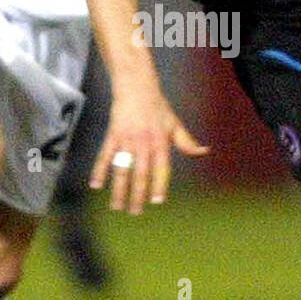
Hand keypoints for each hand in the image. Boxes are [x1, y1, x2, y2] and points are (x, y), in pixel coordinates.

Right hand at [91, 87, 209, 213]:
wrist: (136, 87)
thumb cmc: (157, 107)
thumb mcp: (174, 124)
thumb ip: (187, 142)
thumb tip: (205, 151)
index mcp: (160, 142)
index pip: (161, 168)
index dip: (159, 185)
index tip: (157, 201)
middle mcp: (144, 143)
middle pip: (141, 174)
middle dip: (137, 195)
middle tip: (135, 212)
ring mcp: (127, 140)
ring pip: (122, 169)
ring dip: (119, 190)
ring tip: (117, 206)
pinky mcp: (113, 135)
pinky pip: (105, 156)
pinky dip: (99, 171)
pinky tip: (96, 185)